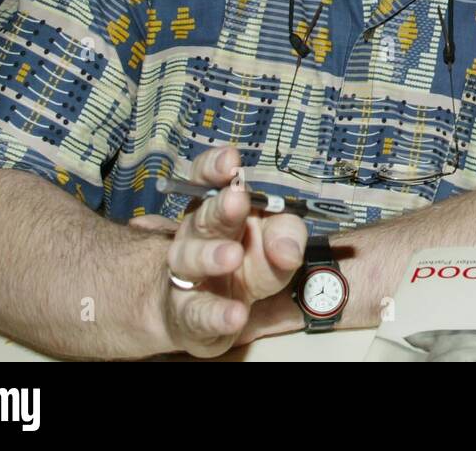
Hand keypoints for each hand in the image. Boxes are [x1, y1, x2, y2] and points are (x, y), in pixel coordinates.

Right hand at [149, 145, 307, 356]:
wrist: (215, 312)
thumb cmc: (251, 262)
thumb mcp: (277, 242)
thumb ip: (287, 236)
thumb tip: (288, 252)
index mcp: (218, 209)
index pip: (206, 180)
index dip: (214, 168)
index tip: (230, 161)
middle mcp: (196, 236)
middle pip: (202, 218)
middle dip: (219, 208)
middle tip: (236, 200)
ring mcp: (186, 276)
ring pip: (189, 260)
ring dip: (210, 256)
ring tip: (232, 256)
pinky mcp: (188, 315)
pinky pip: (198, 314)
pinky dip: (216, 315)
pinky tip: (236, 314)